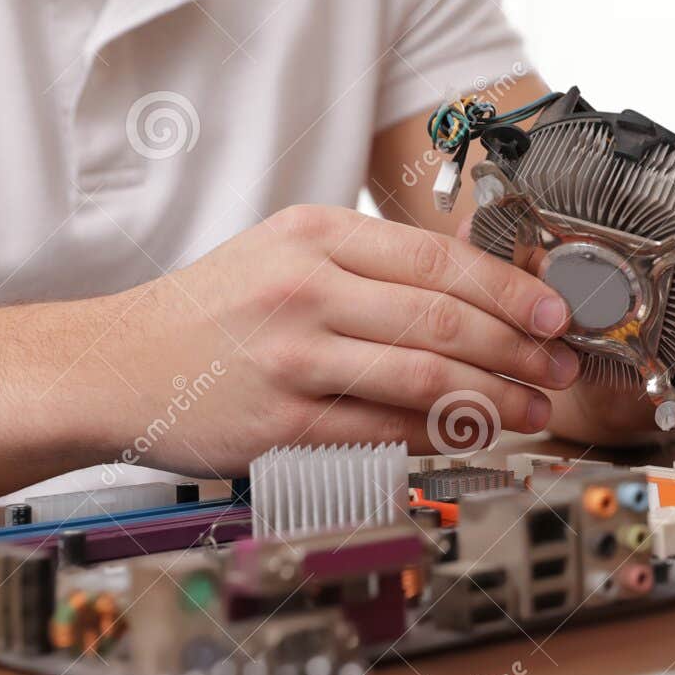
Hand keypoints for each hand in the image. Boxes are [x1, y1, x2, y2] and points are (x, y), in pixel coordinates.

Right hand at [99, 204, 579, 471]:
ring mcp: (293, 357)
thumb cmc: (211, 311)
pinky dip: (440, 437)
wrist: (113, 364)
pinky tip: (474, 439)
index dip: (512, 290)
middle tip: (561, 367)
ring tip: (535, 410)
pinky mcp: (282, 423)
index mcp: (315, 235)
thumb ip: (370, 264)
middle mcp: (306, 289)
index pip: (439, 260)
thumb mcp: (285, 252)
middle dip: (521, 349)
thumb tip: (476, 286)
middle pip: (446, 319)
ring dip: (497, 400)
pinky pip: (385, 431)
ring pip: (425, 377)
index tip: (556, 312)